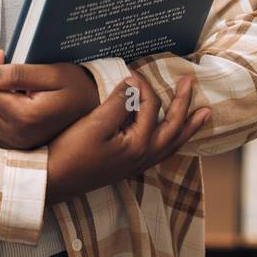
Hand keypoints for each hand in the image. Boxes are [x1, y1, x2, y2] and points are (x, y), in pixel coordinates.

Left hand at [0, 50, 100, 150]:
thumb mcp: (54, 74)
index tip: (2, 54)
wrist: (90, 112)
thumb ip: (20, 73)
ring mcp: (11, 145)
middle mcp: (16, 136)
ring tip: (3, 84)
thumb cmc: (75, 88)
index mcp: (26, 117)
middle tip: (2, 66)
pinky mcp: (8, 147)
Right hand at [44, 72, 210, 205]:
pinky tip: (170, 136)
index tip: (130, 74)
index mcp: (139, 145)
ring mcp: (137, 164)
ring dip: (188, 126)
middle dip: (185, 104)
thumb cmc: (71, 154)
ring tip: (203, 115)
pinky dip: (172, 140)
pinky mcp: (127, 167)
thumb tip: (132, 84)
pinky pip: (161, 151)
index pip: (151, 107)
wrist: (53, 181)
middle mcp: (143, 156)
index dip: (143, 86)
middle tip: (191, 83)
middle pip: (174, 127)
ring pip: (172, 143)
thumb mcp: (94, 124)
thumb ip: (118, 103)